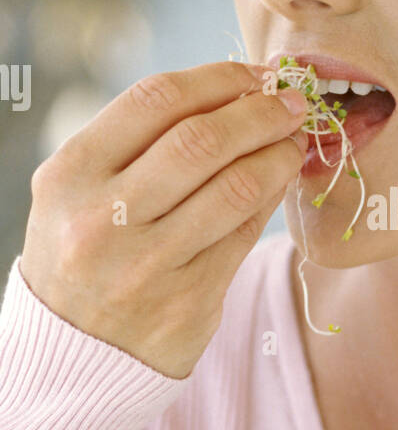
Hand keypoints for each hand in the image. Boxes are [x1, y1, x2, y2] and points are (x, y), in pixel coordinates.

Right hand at [20, 61, 307, 377]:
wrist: (72, 354)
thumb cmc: (87, 252)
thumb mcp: (81, 190)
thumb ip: (138, 142)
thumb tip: (235, 91)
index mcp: (71, 174)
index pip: (156, 101)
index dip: (219, 79)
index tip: (254, 75)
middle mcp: (104, 219)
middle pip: (202, 140)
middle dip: (260, 113)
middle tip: (292, 103)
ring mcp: (147, 265)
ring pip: (236, 188)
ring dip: (278, 155)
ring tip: (294, 141)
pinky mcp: (189, 301)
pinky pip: (245, 233)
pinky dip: (272, 197)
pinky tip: (281, 181)